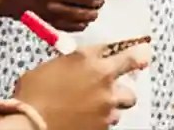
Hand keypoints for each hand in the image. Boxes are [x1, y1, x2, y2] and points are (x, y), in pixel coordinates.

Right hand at [13, 44, 151, 129]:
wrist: (30, 123)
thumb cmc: (33, 93)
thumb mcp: (52, 66)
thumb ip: (73, 62)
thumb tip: (80, 64)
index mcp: (90, 60)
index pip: (125, 51)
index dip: (137, 53)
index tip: (144, 54)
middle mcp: (104, 80)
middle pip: (131, 84)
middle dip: (122, 87)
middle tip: (111, 90)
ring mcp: (106, 106)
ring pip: (122, 105)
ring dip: (111, 106)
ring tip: (93, 109)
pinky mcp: (103, 126)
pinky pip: (109, 122)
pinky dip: (101, 121)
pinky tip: (85, 120)